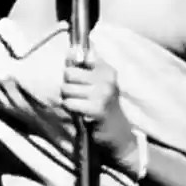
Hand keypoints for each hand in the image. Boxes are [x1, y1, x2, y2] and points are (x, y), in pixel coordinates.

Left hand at [61, 50, 140, 171]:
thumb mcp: (101, 84)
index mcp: (108, 70)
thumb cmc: (105, 107)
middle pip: (69, 73)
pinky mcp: (97, 108)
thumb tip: (70, 51)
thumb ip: (85, 67)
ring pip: (66, 89)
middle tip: (79, 95)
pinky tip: (81, 113)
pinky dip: (71, 109)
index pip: (83, 56)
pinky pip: (69, 103)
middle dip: (68, 86)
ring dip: (68, 99)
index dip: (74, 64)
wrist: (119, 135)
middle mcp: (107, 79)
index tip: (78, 76)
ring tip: (80, 105)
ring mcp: (103, 93)